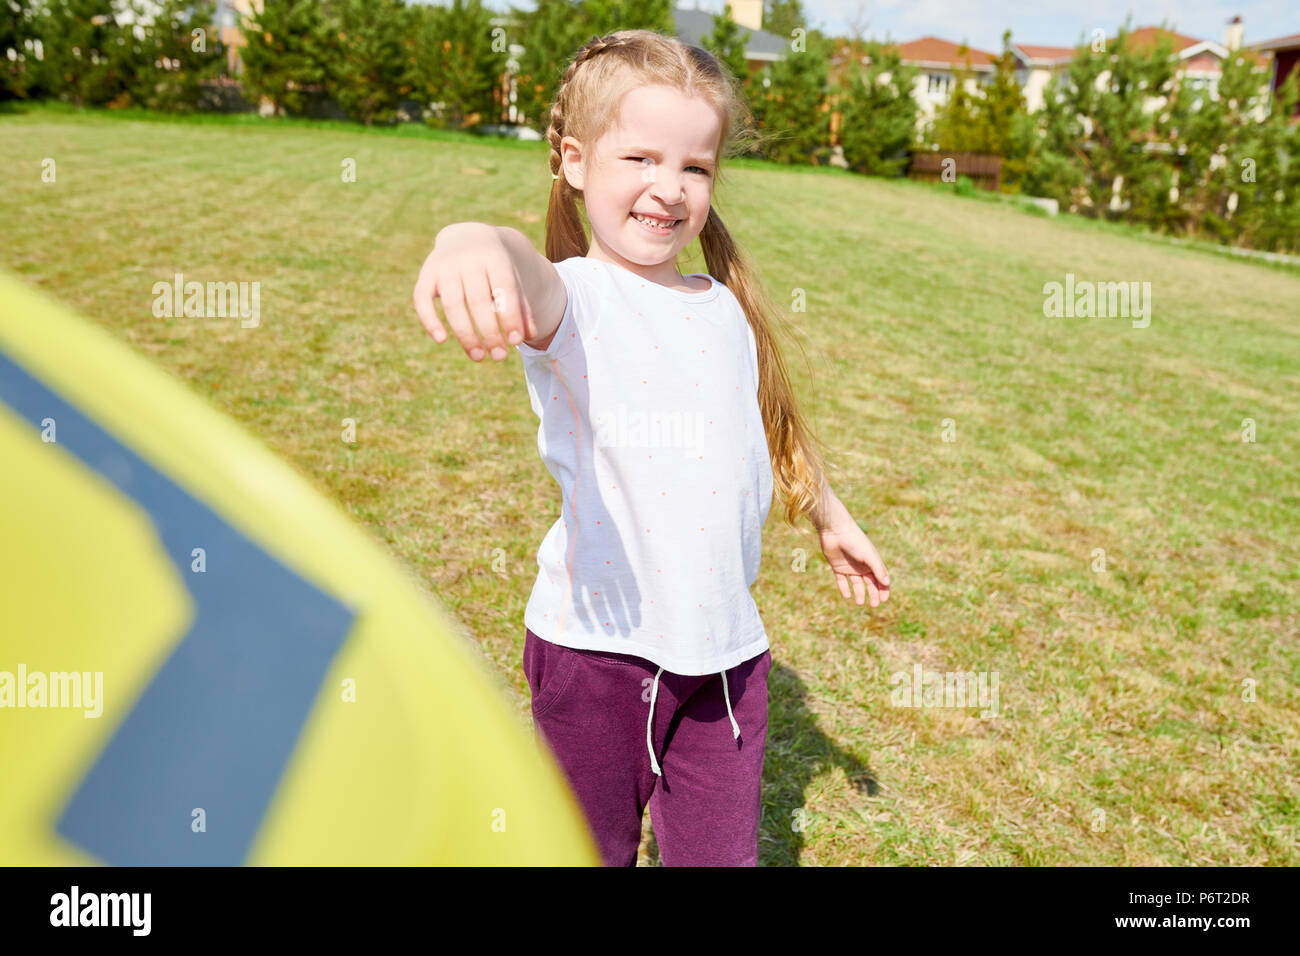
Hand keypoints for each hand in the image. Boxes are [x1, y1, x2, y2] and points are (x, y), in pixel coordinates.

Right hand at [412, 222, 535, 361]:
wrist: (467, 237)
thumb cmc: (495, 267)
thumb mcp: (512, 280)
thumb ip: (522, 307)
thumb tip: (530, 336)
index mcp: (495, 257)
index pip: (504, 289)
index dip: (510, 317)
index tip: (516, 342)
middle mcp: (468, 259)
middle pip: (479, 301)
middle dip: (490, 333)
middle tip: (500, 357)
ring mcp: (445, 266)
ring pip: (453, 305)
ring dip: (466, 335)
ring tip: (479, 357)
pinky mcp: (426, 274)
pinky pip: (422, 299)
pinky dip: (430, 320)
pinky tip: (442, 340)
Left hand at [818, 519, 890, 607]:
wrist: (835, 531)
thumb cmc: (855, 541)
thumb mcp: (869, 556)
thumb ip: (878, 570)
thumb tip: (887, 583)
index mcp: (872, 562)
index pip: (881, 578)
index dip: (883, 589)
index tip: (883, 600)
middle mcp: (862, 565)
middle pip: (870, 583)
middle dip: (873, 594)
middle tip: (873, 605)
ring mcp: (850, 567)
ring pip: (857, 584)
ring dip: (859, 593)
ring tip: (859, 602)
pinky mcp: (838, 567)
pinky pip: (842, 581)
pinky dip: (845, 589)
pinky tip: (847, 596)